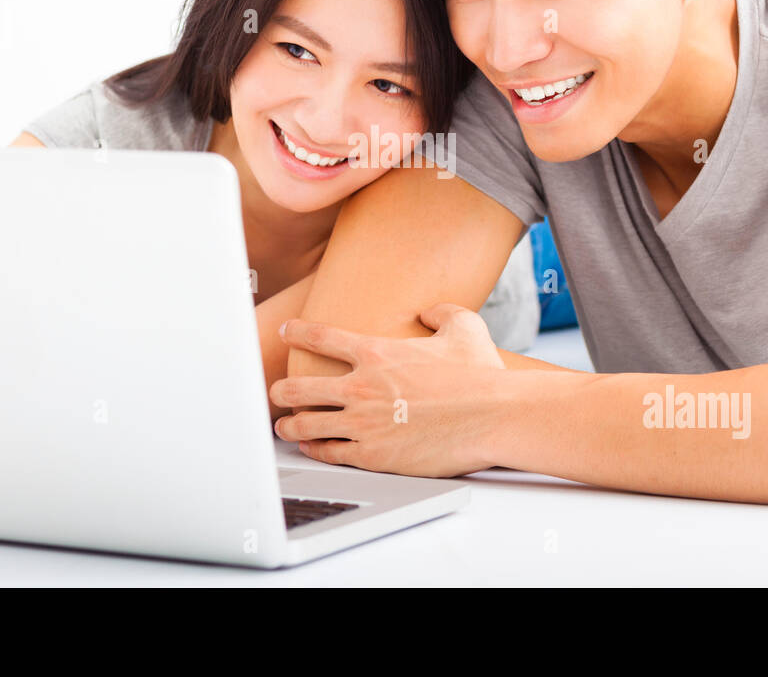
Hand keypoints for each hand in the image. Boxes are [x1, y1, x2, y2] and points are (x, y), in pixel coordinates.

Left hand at [270, 303, 505, 476]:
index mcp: (376, 352)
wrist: (493, 417)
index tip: (285, 332)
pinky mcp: (372, 456)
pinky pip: (329, 453)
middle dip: (280, 390)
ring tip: (283, 426)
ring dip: (289, 424)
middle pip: (299, 387)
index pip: (321, 337)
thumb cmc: (480, 374)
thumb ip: (442, 312)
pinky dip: (315, 450)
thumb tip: (430, 311)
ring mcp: (363, 424)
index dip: (298, 332)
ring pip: (306, 424)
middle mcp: (361, 387)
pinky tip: (311, 448)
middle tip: (274, 392)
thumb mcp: (465, 326)